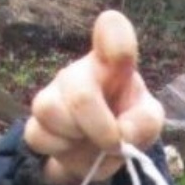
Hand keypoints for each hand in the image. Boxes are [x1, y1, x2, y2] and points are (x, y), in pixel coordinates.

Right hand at [24, 9, 164, 184]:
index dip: (113, 35)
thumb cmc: (127, 122)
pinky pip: (37, 136)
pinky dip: (60, 152)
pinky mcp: (36, 122)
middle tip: (114, 143)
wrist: (101, 151)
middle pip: (80, 94)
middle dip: (100, 129)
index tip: (120, 56)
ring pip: (51, 111)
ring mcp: (53, 95)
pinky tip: (73, 148)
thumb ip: (145, 123)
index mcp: (112, 63)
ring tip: (90, 143)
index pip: (112, 31)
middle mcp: (79, 72)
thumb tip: (122, 134)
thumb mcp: (148, 121)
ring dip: (77, 139)